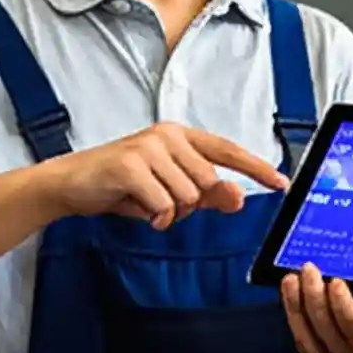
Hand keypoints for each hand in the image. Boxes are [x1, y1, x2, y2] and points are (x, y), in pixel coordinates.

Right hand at [39, 122, 288, 229]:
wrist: (72, 183)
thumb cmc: (121, 185)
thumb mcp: (168, 190)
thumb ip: (205, 193)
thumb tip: (239, 197)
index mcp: (179, 136)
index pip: (227, 150)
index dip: (255, 167)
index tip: (280, 181)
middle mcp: (167, 135)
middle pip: (208, 182)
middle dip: (190, 204)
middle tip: (161, 202)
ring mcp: (149, 147)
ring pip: (188, 196)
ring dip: (170, 212)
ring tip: (146, 202)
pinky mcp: (132, 164)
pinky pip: (164, 204)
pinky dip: (155, 217)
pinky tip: (139, 209)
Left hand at [282, 264, 352, 352]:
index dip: (343, 306)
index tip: (337, 282)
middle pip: (327, 329)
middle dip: (315, 297)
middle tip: (310, 269)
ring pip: (308, 335)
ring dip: (297, 304)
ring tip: (292, 278)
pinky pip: (302, 339)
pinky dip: (293, 314)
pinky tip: (289, 291)